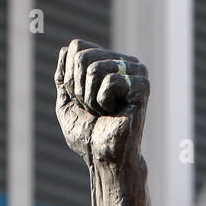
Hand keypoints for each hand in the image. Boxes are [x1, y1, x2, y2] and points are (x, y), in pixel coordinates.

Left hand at [55, 39, 148, 167]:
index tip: (79, 99)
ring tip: (103, 112)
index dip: (69, 77)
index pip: (77, 47)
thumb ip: (64, 77)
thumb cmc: (88, 135)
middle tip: (92, 109)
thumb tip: (66, 49)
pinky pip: (109, 82)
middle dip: (78, 89)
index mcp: (108, 63)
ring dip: (90, 99)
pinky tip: (115, 113)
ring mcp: (135, 72)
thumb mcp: (66, 103)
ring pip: (94, 68)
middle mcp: (124, 63)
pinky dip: (103, 103)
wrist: (102, 158)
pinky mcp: (141, 85)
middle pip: (83, 56)